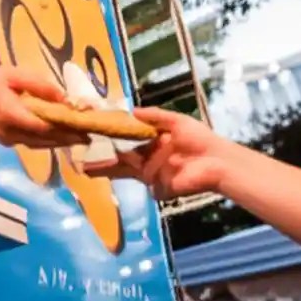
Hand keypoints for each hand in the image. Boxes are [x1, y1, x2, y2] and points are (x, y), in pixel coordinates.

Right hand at [0, 66, 88, 148]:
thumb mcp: (17, 75)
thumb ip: (41, 87)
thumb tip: (65, 99)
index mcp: (10, 113)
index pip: (42, 126)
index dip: (64, 129)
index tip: (83, 128)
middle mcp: (9, 132)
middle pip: (44, 140)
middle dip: (68, 139)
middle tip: (89, 136)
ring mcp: (7, 140)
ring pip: (39, 145)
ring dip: (60, 142)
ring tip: (80, 139)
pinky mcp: (7, 142)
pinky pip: (32, 144)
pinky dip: (47, 141)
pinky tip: (60, 137)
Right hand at [85, 107, 233, 197]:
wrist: (218, 161)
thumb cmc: (200, 139)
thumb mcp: (176, 121)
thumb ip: (154, 116)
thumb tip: (131, 110)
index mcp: (153, 145)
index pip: (127, 144)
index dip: (112, 143)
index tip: (94, 139)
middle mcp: (150, 161)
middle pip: (122, 162)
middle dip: (103, 163)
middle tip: (82, 162)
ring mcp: (155, 177)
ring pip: (131, 174)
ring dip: (118, 169)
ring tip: (95, 166)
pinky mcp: (162, 190)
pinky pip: (151, 187)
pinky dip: (153, 178)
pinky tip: (153, 170)